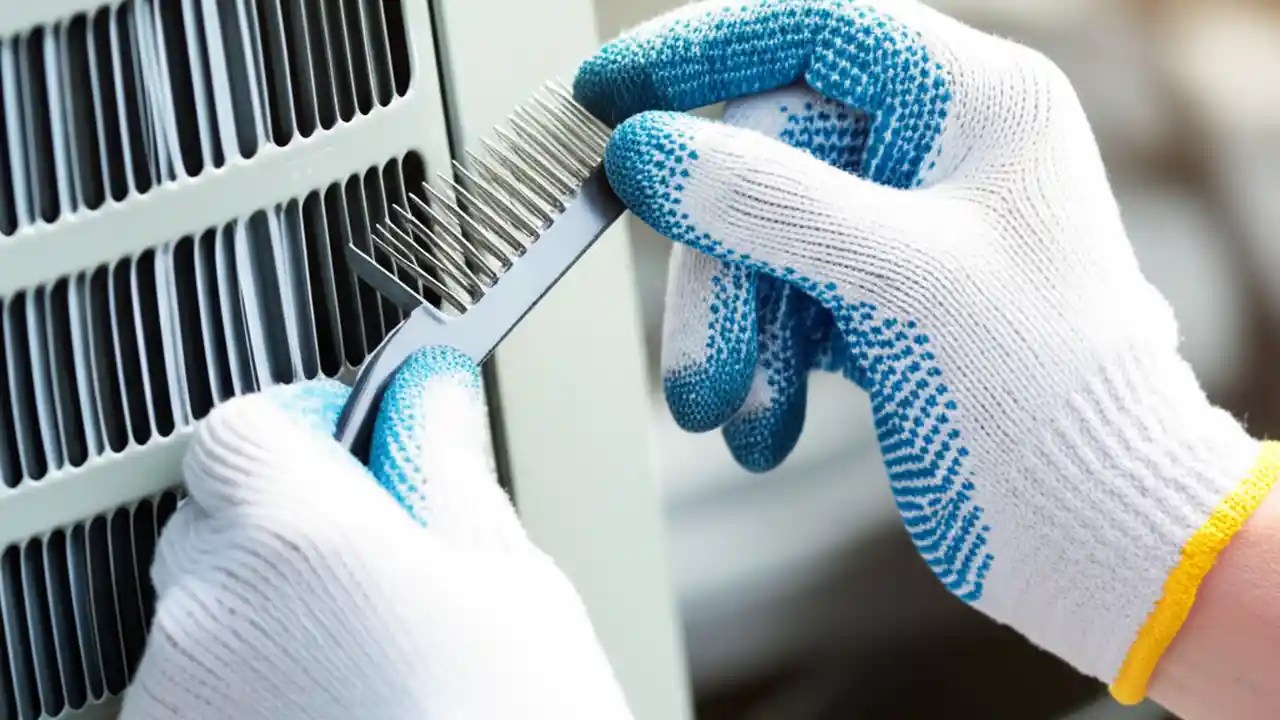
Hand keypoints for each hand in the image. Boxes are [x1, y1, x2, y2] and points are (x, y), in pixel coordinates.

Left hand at [120, 348, 633, 719]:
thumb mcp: (514, 586)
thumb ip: (446, 475)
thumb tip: (429, 402)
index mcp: (302, 541)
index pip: (240, 430)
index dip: (302, 435)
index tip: (349, 460)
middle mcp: (211, 615)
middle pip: (218, 521)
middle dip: (287, 533)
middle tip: (377, 581)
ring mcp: (179, 696)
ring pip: (207, 611)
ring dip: (267, 617)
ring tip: (366, 671)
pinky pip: (194, 684)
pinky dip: (247, 686)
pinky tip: (333, 713)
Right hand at [576, 0, 1276, 703]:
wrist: (1096, 525)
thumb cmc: (1044, 389)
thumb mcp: (896, 280)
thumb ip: (764, 202)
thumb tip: (642, 149)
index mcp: (970, 103)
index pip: (809, 36)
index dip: (698, 52)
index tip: (607, 88)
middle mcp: (934, 155)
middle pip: (766, 163)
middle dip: (720, 271)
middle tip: (695, 369)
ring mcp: (903, 233)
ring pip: (761, 245)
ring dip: (733, 337)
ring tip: (726, 414)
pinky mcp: (879, 305)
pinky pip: (782, 307)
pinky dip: (762, 367)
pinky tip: (764, 428)